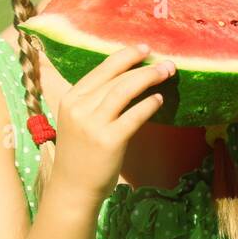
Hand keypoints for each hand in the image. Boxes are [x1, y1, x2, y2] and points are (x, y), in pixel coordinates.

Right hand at [47, 43, 175, 204]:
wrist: (73, 189)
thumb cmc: (80, 153)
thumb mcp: (78, 120)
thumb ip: (95, 100)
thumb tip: (128, 78)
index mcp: (70, 98)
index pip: (102, 69)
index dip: (125, 56)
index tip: (145, 49)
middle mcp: (79, 108)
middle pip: (116, 77)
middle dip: (143, 66)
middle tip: (166, 62)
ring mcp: (92, 124)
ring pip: (124, 91)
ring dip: (149, 78)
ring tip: (167, 73)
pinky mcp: (108, 141)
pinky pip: (134, 115)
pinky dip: (148, 104)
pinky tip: (159, 99)